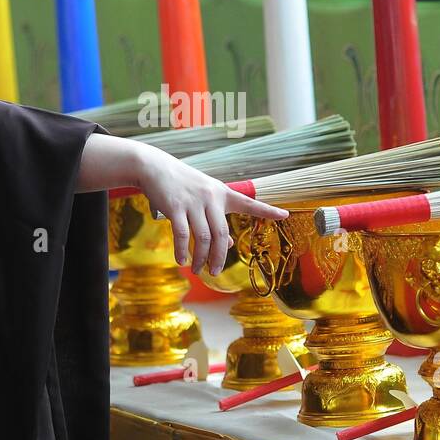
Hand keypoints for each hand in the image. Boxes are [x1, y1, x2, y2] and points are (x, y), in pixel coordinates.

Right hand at [136, 147, 287, 275]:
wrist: (155, 167)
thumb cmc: (182, 184)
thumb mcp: (204, 198)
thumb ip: (216, 220)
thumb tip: (228, 244)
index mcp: (222, 193)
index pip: (249, 202)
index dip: (267, 210)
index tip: (285, 215)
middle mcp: (211, 198)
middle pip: (221, 233)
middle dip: (218, 257)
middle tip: (215, 272)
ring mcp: (193, 202)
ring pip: (202, 237)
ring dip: (201, 258)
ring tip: (198, 270)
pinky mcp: (174, 207)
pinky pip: (181, 234)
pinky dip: (182, 250)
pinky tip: (182, 260)